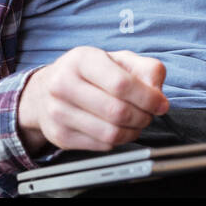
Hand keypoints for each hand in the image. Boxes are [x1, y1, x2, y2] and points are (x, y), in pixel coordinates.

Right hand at [17, 47, 169, 155]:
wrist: (44, 90)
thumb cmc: (86, 73)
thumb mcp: (117, 59)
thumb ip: (145, 68)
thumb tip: (158, 92)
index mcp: (81, 59)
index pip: (121, 84)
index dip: (148, 98)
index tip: (160, 104)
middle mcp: (63, 84)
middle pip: (117, 112)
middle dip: (143, 117)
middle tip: (148, 114)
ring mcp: (58, 112)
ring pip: (110, 134)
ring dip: (133, 132)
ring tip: (135, 123)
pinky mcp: (59, 135)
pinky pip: (101, 146)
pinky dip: (117, 141)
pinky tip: (117, 129)